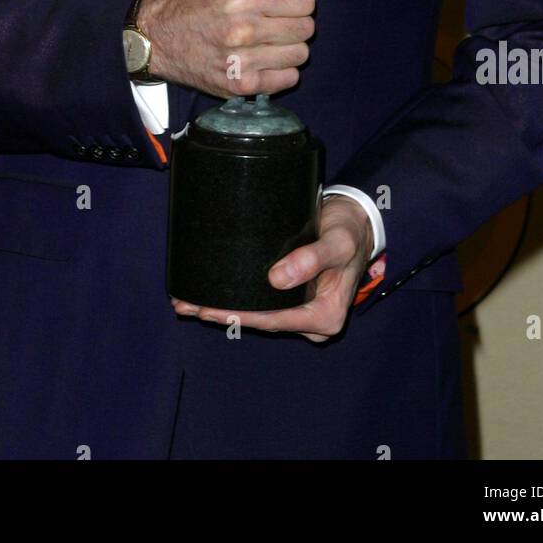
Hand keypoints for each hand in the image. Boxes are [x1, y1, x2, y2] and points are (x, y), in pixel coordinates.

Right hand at [137, 0, 318, 100]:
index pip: (304, 1)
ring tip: (269, 39)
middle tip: (278, 19)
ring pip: (300, 55)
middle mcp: (241, 30)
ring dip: (289, 46)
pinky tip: (263, 58)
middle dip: (296, 21)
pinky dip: (280, 70)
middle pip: (306, 28)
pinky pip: (288, 79)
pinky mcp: (238, 86)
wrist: (158, 36)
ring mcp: (240, 62)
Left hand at [170, 195, 373, 341]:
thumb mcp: (337, 243)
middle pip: (261, 320)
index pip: (273, 319)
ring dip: (224, 309)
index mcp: (325, 316)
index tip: (210, 310)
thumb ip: (311, 259)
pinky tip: (211, 297)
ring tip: (187, 304)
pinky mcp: (293, 298)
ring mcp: (301, 311)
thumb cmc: (349, 232)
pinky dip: (236, 300)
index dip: (240, 315)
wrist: (356, 223)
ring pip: (257, 314)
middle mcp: (311, 320)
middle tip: (186, 306)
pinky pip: (262, 303)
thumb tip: (277, 279)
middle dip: (223, 314)